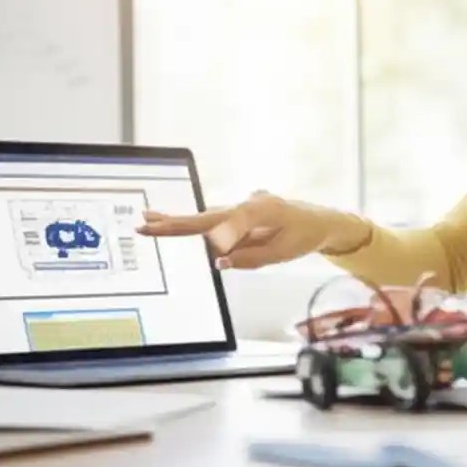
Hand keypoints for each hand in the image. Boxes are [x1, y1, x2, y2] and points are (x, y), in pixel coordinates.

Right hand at [136, 191, 366, 269]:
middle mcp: (247, 205)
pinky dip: (212, 231)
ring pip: (214, 222)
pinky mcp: (246, 214)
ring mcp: (245, 207)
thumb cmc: (304, 236)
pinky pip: (225, 225)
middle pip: (206, 218)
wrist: (323, 221)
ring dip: (190, 226)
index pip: (213, 222)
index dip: (183, 226)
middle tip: (143, 222)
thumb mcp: (279, 255)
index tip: (157, 225)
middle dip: (175, 222)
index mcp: (255, 211)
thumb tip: (217, 261)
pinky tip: (209, 230)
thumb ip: (248, 259)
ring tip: (159, 224)